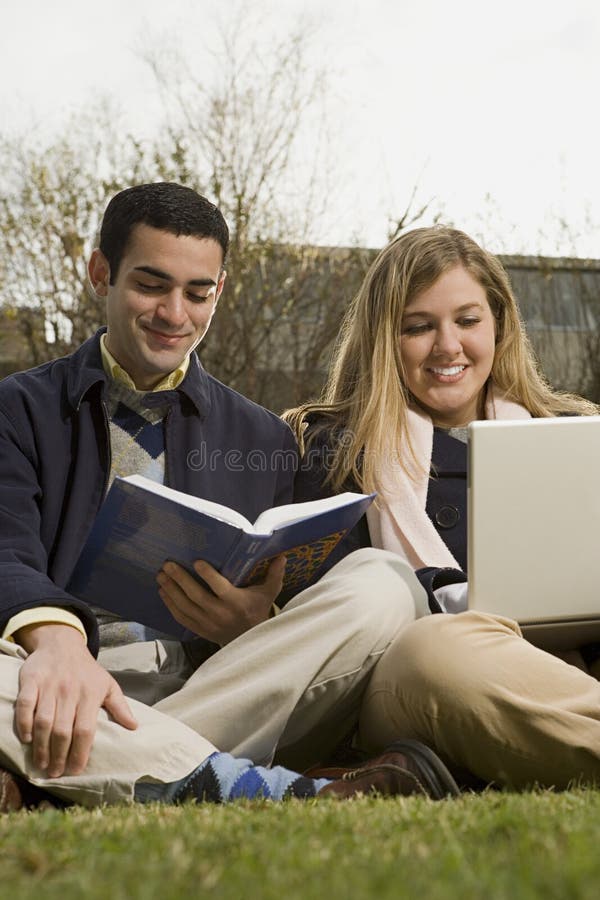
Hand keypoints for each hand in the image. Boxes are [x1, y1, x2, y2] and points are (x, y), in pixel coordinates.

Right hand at [15, 623, 137, 777]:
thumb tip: (134, 727)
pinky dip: (24, 723)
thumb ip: (119, 706)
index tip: (76, 770)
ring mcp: (50, 685)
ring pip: (44, 721)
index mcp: (91, 694)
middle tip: (55, 773)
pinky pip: (26, 704)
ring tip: (42, 764)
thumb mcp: (108, 684)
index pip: (85, 730)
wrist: (63, 643)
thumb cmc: (87, 670)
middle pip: (63, 730)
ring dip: (41, 746)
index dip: (80, 753)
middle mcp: (70, 691)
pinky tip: (26, 738)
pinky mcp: (32, 680)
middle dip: (59, 756)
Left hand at [156, 555, 286, 644]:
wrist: (249, 640)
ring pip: (185, 606)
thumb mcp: (269, 594)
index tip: (196, 561)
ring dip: (171, 590)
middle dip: (180, 579)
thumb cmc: (257, 611)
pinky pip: (181, 617)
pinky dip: (170, 604)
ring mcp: (207, 623)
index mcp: (236, 602)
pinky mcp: (199, 630)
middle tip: (168, 564)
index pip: (219, 587)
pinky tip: (163, 591)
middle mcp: (220, 613)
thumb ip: (274, 575)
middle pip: (196, 596)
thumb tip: (282, 556)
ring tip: (161, 575)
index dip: (207, 574)